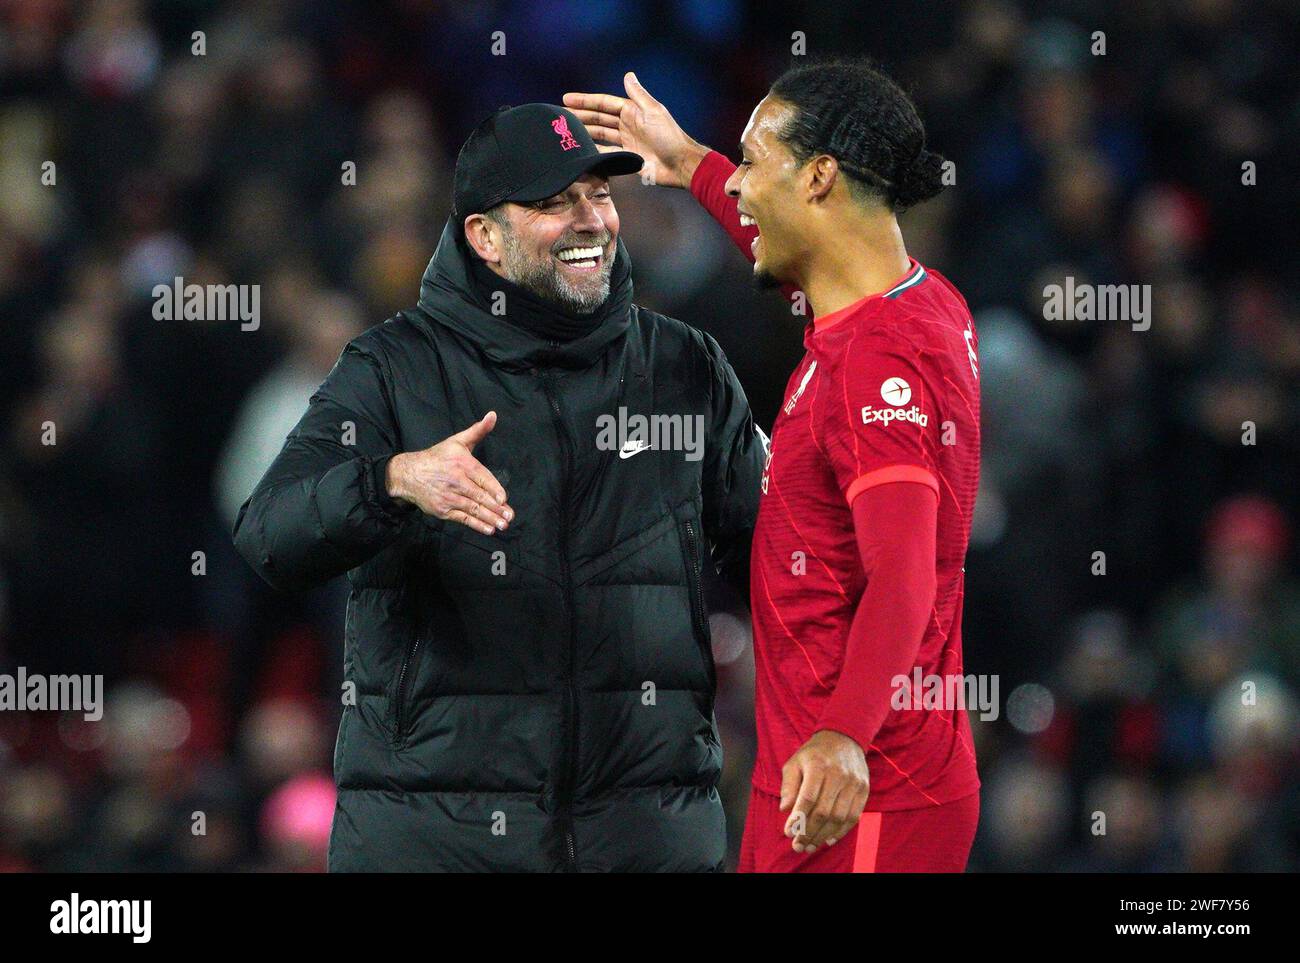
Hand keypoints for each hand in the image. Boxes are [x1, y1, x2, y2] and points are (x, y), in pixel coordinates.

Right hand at [386, 411, 514, 535]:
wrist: (408, 474)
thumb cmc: (437, 457)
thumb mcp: (457, 441)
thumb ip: (478, 430)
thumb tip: (493, 415)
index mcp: (462, 463)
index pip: (482, 477)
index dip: (493, 489)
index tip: (503, 499)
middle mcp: (456, 480)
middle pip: (479, 496)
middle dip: (496, 508)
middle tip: (509, 516)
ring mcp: (449, 496)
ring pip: (473, 509)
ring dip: (489, 518)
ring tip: (503, 524)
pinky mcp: (442, 509)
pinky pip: (462, 518)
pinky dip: (475, 525)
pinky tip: (488, 529)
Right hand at [564, 72, 710, 189]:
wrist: (679, 164)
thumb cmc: (669, 136)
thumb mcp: (653, 111)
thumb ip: (638, 94)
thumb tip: (627, 74)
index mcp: (632, 111)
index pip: (603, 103)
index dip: (585, 100)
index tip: (566, 99)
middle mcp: (627, 124)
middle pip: (598, 118)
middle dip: (580, 115)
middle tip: (560, 116)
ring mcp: (626, 141)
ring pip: (599, 134)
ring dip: (584, 131)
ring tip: (566, 131)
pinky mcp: (627, 157)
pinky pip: (606, 152)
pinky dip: (594, 150)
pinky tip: (581, 149)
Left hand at [779, 730, 870, 853]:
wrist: (844, 738)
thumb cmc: (814, 753)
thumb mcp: (795, 762)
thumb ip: (789, 785)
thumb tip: (785, 809)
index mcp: (818, 766)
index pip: (808, 798)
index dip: (798, 818)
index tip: (788, 833)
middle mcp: (838, 775)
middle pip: (823, 811)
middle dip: (809, 832)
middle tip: (798, 846)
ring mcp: (853, 783)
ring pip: (839, 817)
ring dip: (823, 836)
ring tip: (810, 846)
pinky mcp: (863, 789)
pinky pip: (854, 816)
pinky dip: (841, 831)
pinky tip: (828, 839)